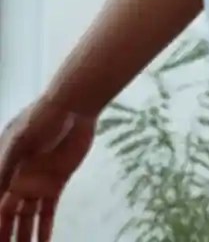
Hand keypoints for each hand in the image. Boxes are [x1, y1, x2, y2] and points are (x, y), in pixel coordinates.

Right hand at [0, 100, 96, 240]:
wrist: (73, 108)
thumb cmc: (41, 120)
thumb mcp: (18, 144)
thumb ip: (5, 171)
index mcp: (2, 172)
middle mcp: (15, 181)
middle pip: (7, 215)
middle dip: (5, 233)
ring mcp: (36, 183)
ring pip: (26, 217)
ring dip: (24, 236)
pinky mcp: (56, 183)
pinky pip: (48, 210)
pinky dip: (46, 227)